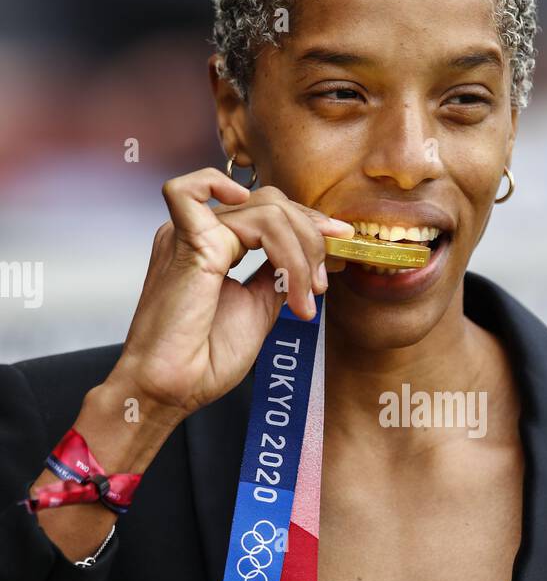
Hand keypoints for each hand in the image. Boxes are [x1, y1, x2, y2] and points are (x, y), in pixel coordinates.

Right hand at [111, 168, 354, 419]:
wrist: (172, 389)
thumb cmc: (202, 360)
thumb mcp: (257, 308)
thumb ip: (277, 277)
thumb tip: (307, 260)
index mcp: (215, 246)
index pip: (269, 210)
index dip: (309, 223)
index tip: (340, 244)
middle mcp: (202, 233)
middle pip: (272, 202)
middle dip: (311, 238)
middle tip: (319, 286)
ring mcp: (192, 234)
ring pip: (264, 208)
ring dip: (299, 252)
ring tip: (302, 297)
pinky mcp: (187, 241)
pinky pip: (200, 191)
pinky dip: (228, 191)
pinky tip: (260, 231)